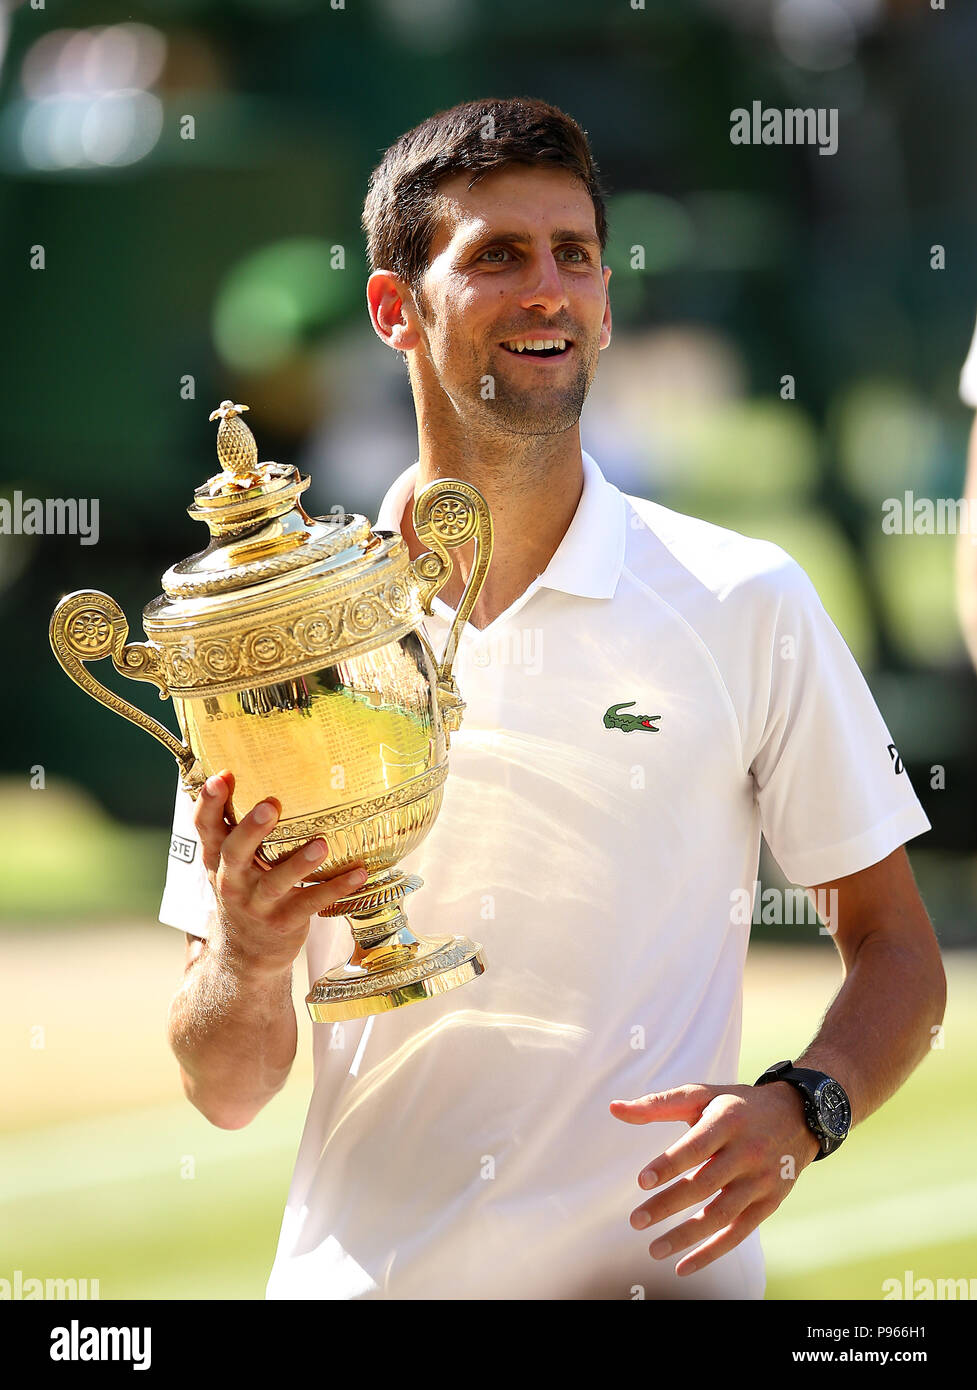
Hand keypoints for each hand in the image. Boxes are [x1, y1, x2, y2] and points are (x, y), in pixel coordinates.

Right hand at [194, 770, 367, 977]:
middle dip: (251, 828)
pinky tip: (359, 873)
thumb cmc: (245, 893)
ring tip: (322, 844)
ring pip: (277, 881)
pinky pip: (312, 903)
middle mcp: (233, 879)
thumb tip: (253, 771)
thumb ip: (237, 827)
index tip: (221, 776)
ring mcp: (258, 903)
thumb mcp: (231, 863)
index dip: (210, 802)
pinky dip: (336, 888)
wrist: (245, 955)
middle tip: (270, 805)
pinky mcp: (284, 921)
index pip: (206, 827)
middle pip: (235, 851)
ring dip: (299, 862)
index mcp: (219, 859)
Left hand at [609, 1081, 821, 1276]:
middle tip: (636, 1221)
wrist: (797, 1116)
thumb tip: (614, 1108)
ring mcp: (760, 1181)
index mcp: (727, 1121)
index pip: (695, 1147)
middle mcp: (747, 1152)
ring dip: (686, 1236)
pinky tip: (684, 1266)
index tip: (642, 1182)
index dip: (669, 1165)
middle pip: (705, 1184)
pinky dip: (712, 1252)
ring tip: (653, 1249)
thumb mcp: (702, 1095)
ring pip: (721, 1215)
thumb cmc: (736, 1106)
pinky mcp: (769, 1203)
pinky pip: (739, 1233)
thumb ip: (658, 1104)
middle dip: (668, 1205)